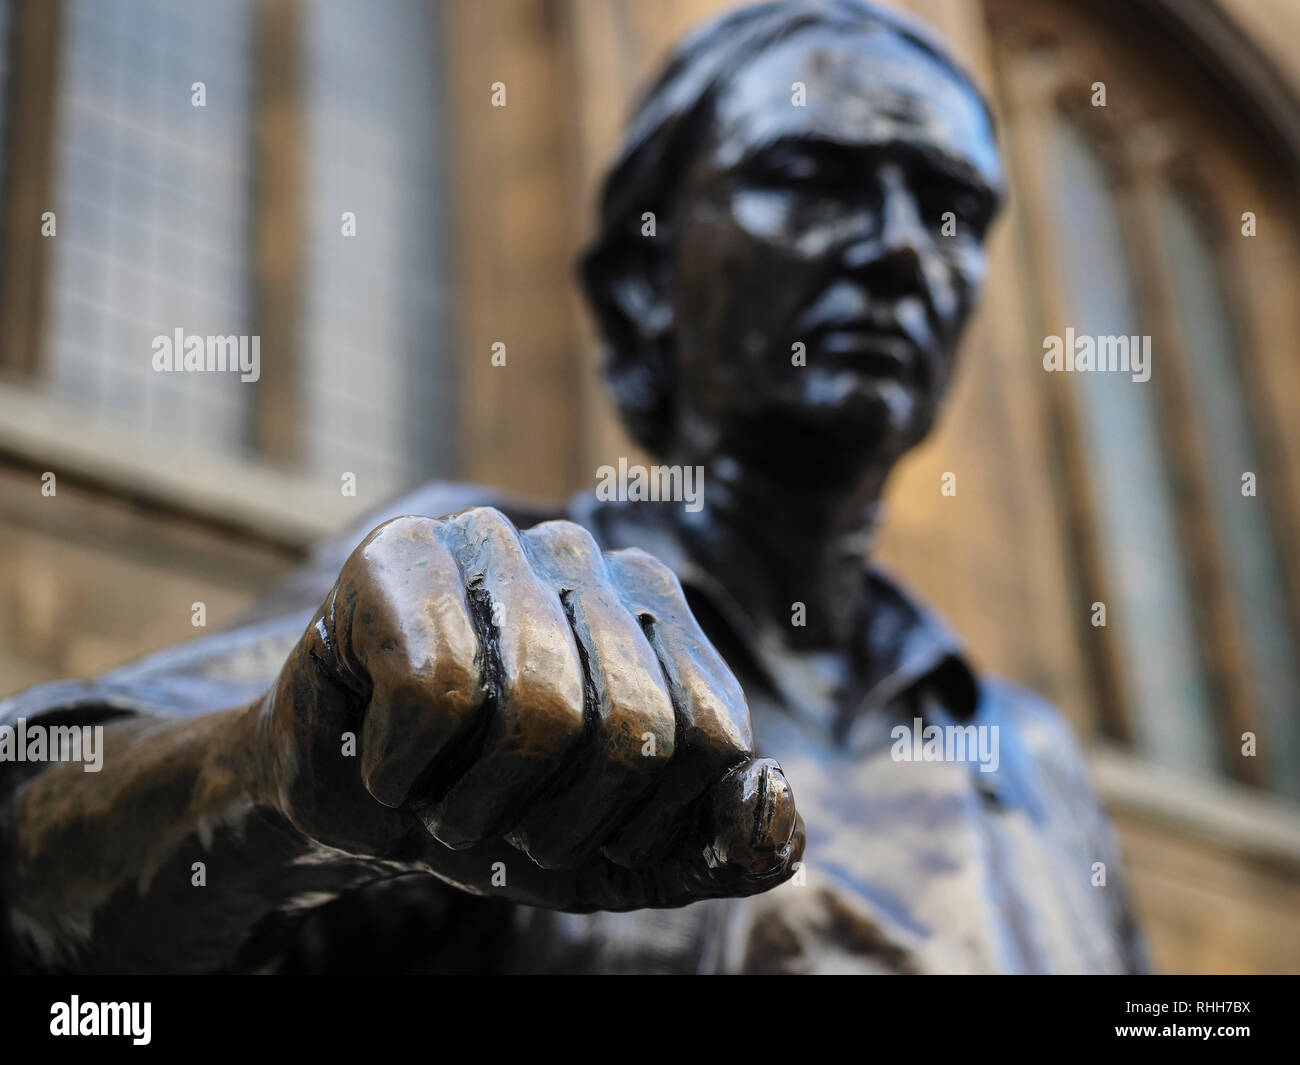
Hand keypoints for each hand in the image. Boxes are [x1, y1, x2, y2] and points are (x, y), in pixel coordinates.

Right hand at [260, 507, 803, 910]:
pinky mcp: (401, 553)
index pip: (714, 738)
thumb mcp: (626, 854)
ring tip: (444, 796)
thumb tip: (772, 792)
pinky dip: (404, 771)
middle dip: (562, 826)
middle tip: (501, 824)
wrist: (358, 803)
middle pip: (636, 731)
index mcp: (659, 609)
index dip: (645, 825)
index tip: (583, 832)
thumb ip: (726, 844)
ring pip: (539, 713)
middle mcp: (588, 555)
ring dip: (478, 809)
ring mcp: (494, 543)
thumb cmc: (503, 809)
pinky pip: (435, 692)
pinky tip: (386, 755)